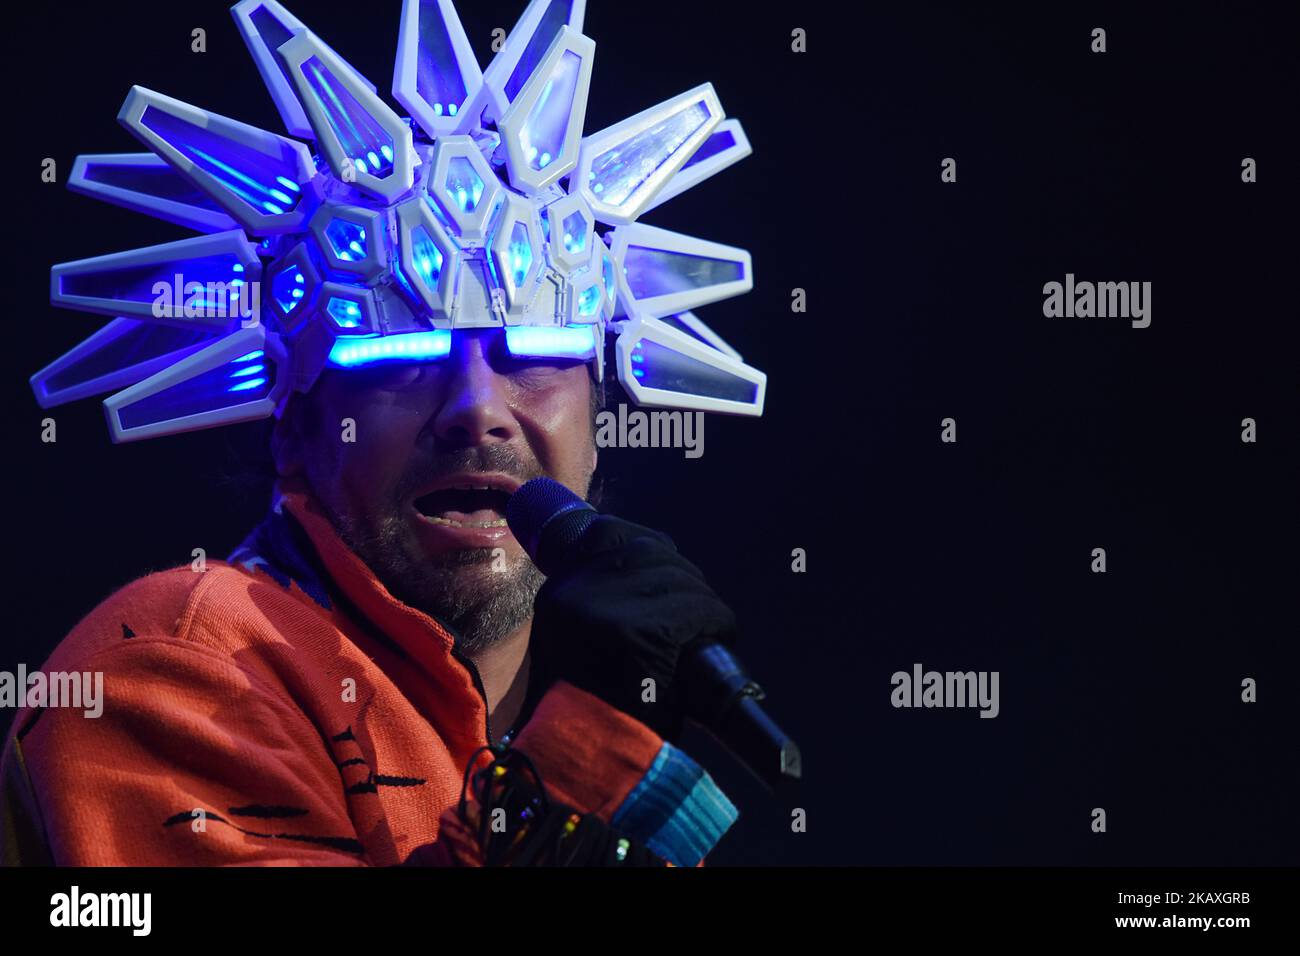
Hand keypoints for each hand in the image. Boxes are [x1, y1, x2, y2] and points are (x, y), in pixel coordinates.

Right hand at [527, 514, 737, 740]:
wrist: (570, 766)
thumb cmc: (582, 712)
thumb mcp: (574, 643)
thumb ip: (603, 602)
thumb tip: (657, 564)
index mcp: (557, 592)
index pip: (611, 535)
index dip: (653, 553)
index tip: (670, 573)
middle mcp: (573, 591)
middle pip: (653, 553)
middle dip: (685, 582)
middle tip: (701, 617)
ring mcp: (603, 611)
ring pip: (681, 579)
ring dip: (704, 605)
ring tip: (710, 630)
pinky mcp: (636, 636)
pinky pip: (696, 612)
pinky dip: (715, 623)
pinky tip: (718, 636)